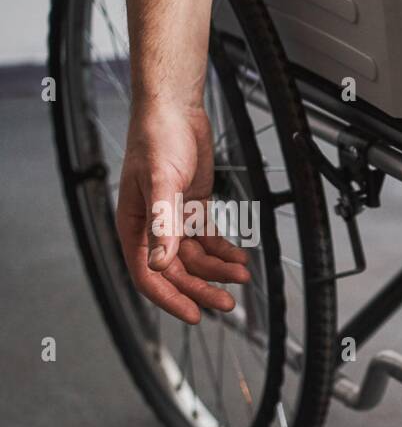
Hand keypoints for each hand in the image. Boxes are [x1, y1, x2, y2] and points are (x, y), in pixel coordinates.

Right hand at [115, 102, 250, 324]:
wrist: (175, 112)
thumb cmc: (157, 140)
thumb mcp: (162, 184)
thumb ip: (162, 225)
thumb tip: (159, 264)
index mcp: (134, 226)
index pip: (147, 275)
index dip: (170, 298)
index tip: (194, 315)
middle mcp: (153, 228)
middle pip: (177, 272)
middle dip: (202, 288)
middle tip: (228, 303)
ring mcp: (174, 219)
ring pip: (197, 258)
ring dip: (219, 269)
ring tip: (242, 275)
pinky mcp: (193, 209)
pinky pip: (208, 240)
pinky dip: (224, 251)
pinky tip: (240, 258)